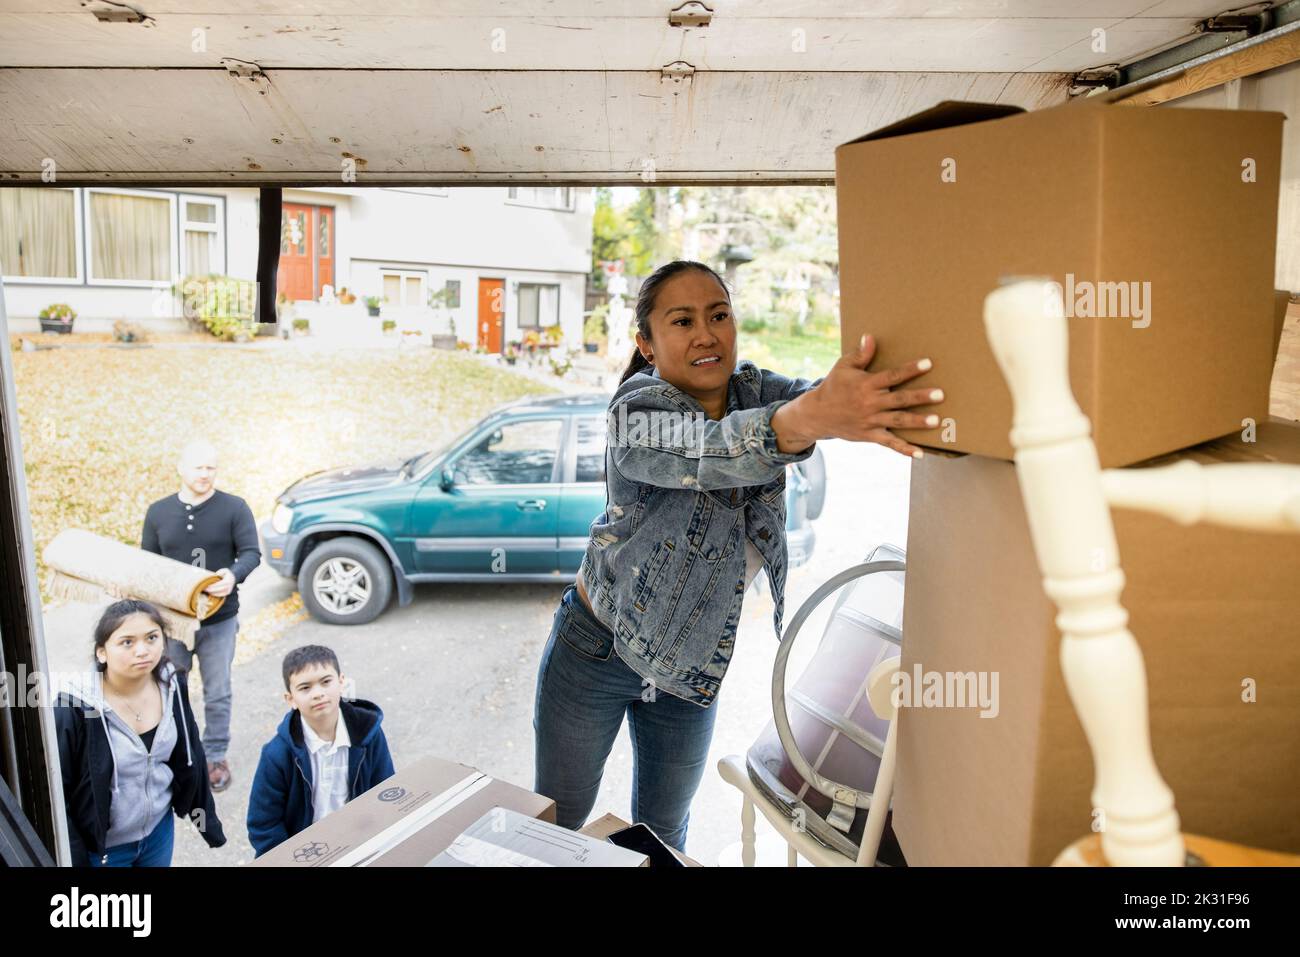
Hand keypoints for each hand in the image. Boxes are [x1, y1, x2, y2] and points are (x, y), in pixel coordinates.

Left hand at [204, 569, 235, 596]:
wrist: (233, 578)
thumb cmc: (227, 574)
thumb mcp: (225, 570)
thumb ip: (220, 572)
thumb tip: (215, 575)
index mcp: (227, 581)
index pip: (218, 584)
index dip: (211, 586)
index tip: (206, 585)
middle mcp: (228, 587)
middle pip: (217, 590)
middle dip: (210, 590)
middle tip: (204, 589)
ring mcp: (228, 591)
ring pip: (218, 594)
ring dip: (211, 593)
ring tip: (206, 591)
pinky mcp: (227, 593)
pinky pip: (219, 595)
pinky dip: (214, 594)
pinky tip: (210, 592)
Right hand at [772, 333, 943, 457]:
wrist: (817, 414)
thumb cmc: (833, 386)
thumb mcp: (843, 367)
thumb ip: (860, 354)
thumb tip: (870, 336)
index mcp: (866, 384)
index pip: (892, 376)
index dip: (910, 370)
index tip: (928, 364)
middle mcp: (870, 403)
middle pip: (899, 400)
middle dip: (920, 397)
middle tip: (940, 394)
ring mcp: (870, 421)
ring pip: (898, 421)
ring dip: (917, 422)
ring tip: (936, 421)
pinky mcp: (869, 435)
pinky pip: (889, 443)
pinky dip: (904, 449)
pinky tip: (919, 454)